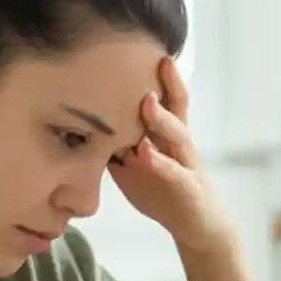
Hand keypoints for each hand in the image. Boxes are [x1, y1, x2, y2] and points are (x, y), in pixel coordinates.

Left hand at [110, 56, 233, 250]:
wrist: (197, 226)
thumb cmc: (165, 193)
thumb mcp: (134, 167)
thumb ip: (115, 148)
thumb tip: (84, 132)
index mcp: (166, 136)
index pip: (163, 100)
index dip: (154, 78)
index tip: (139, 53)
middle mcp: (179, 144)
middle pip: (176, 106)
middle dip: (167, 83)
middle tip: (153, 59)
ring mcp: (185, 163)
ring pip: (178, 134)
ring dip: (161, 117)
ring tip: (147, 102)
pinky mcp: (188, 187)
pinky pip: (174, 171)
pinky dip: (159, 161)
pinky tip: (145, 152)